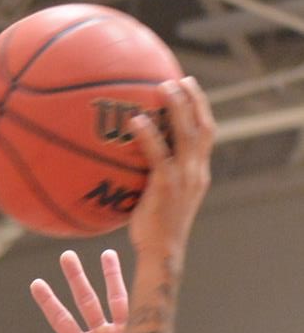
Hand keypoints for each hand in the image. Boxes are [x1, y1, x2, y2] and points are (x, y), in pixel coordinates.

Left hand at [9, 249, 128, 332]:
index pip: (61, 319)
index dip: (48, 301)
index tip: (36, 283)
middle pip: (84, 301)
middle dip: (75, 279)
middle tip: (65, 256)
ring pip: (110, 298)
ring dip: (105, 275)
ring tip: (101, 252)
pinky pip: (134, 306)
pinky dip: (131, 287)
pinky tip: (131, 268)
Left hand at [127, 76, 213, 266]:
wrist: (161, 254)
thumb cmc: (152, 232)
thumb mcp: (158, 201)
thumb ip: (153, 179)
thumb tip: (127, 163)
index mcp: (198, 174)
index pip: (206, 135)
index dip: (200, 109)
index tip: (189, 89)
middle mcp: (197, 172)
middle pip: (203, 126)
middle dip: (194, 99)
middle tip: (179, 78)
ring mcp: (185, 178)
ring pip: (188, 132)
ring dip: (178, 106)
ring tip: (163, 86)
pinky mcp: (167, 185)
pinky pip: (159, 152)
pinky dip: (149, 134)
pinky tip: (135, 120)